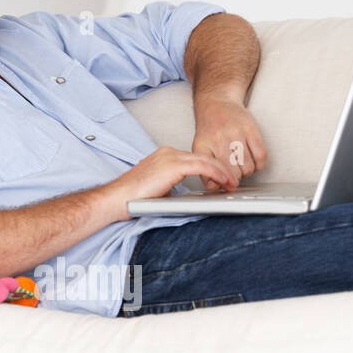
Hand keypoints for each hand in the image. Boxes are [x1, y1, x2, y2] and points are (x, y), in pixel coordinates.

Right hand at [104, 146, 239, 220]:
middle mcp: (169, 153)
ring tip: (232, 183)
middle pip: (203, 157)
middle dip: (221, 169)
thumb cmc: (133, 199)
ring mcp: (171, 157)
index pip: (194, 160)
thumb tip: (186, 196)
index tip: (222, 180)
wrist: (118, 199)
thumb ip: (172, 187)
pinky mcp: (173, 166)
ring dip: (222, 172)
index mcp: (165, 157)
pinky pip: (202, 167)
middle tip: (233, 181)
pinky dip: (216, 174)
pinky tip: (224, 182)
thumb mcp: (158, 190)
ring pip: (205, 160)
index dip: (211, 169)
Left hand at [192, 97, 266, 190]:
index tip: (227, 185)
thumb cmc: (210, 128)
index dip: (223, 182)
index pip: (214, 173)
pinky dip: (260, 164)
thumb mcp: (200, 148)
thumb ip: (205, 168)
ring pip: (248, 166)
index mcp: (204, 146)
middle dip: (237, 178)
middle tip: (236, 173)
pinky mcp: (251, 128)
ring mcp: (236, 133)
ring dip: (248, 171)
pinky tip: (255, 161)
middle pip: (234, 173)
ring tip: (244, 165)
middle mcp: (219, 139)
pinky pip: (261, 155)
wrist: (217, 102)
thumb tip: (214, 187)